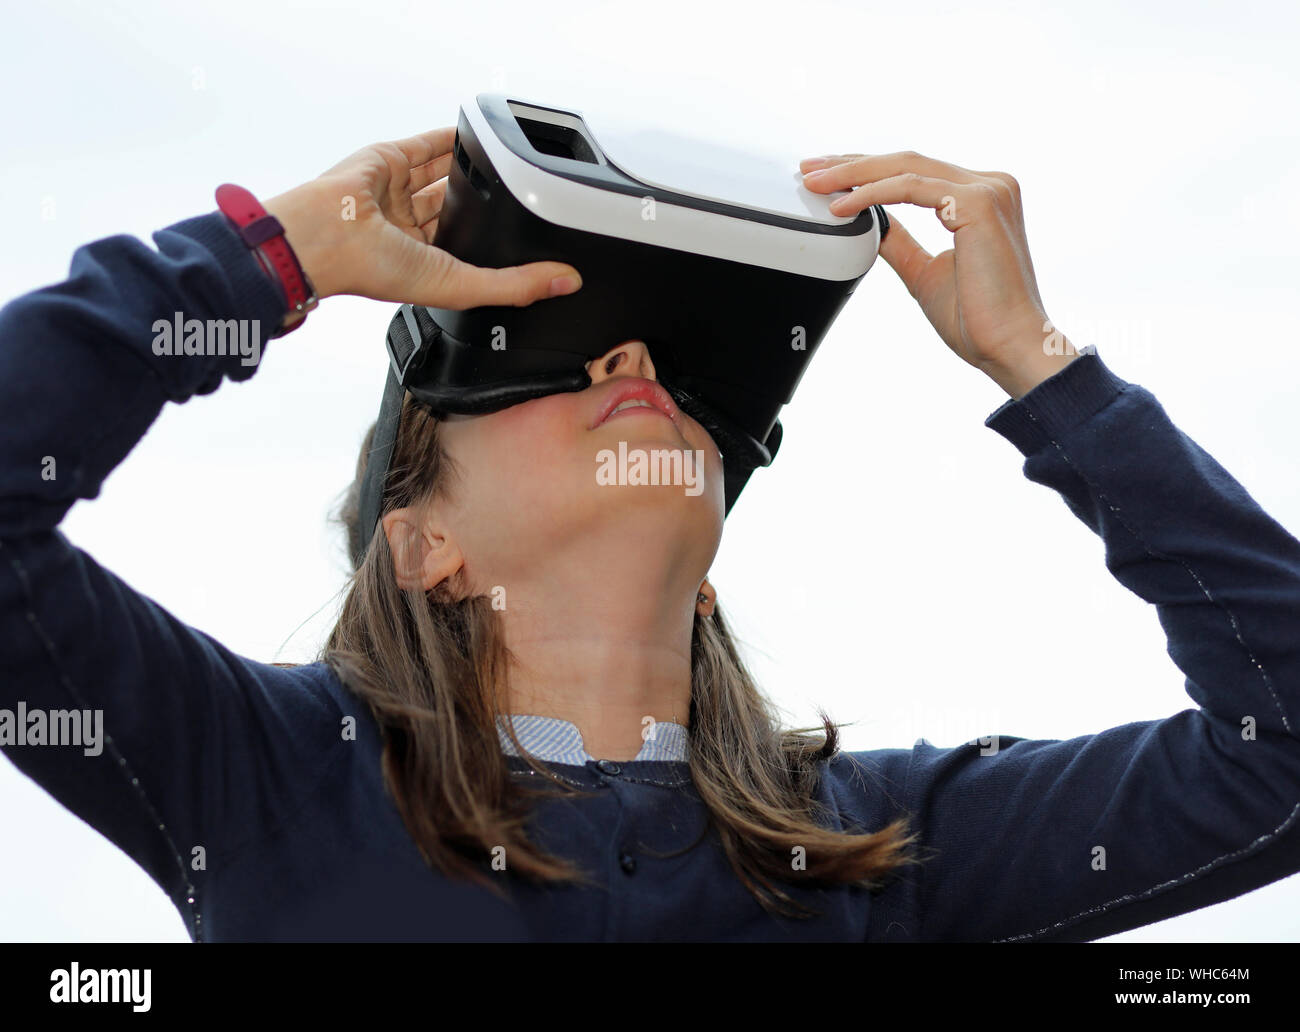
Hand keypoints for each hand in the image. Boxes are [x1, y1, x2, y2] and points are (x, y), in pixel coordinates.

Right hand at [262, 127, 582, 309]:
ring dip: (474, 170)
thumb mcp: (460, 285)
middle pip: (458, 212)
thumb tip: (566, 282)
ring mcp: (397, 193)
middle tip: (524, 198)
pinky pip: (427, 146)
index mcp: (423, 265)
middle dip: (486, 207)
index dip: (495, 247)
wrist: (326, 233)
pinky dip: (453, 138)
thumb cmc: (374, 268)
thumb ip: (514, 285)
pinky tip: (478, 134)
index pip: (468, 252)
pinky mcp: (389, 160)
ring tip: (508, 163)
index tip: (532, 242)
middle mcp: (410, 231)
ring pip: (444, 178)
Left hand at [799, 151, 1077, 397]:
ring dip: (854, 174)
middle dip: (851, 165)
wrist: (1009, 346)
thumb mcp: (924, 273)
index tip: (826, 178)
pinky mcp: (979, 203)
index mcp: (980, 198)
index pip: (914, 171)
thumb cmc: (978, 320)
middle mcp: (990, 185)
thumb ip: (899, 243)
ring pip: (906, 168)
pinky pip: (911, 188)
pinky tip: (842, 207)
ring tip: (816, 185)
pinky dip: (871, 195)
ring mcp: (988, 190)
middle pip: (907, 162)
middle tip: (809, 171)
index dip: (866, 171)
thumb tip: (868, 225)